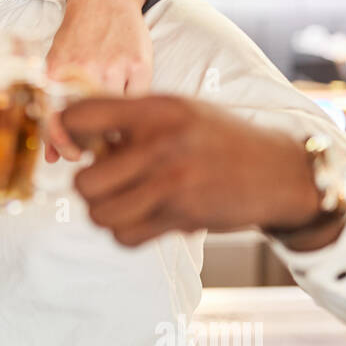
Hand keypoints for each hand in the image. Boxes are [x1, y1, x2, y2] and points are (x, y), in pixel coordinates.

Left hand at [44, 0, 156, 161]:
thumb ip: (51, 112)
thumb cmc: (78, 37)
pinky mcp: (139, 65)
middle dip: (92, 143)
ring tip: (111, 128)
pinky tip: (128, 105)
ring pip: (117, 116)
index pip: (59, 123)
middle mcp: (85, 70)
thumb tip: (49, 158)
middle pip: (91, 124)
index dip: (65, 146)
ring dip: (115, 129)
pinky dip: (133, 109)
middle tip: (93, 148)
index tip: (71, 156)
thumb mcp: (55, 67)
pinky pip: (138, 101)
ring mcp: (115, 68)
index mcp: (58, 73)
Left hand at [62, 95, 332, 248]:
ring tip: (125, 200)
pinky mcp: (182, 215)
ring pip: (100, 214)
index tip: (78, 146)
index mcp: (155, 108)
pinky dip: (127, 232)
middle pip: (83, 181)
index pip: (81, 115)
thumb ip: (130, 117)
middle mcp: (161, 143)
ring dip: (106, 213)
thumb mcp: (178, 110)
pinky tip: (144, 216)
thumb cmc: (219, 139)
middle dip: (88, 187)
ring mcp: (172, 182)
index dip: (66, 134)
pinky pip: (126, 236)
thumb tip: (74, 134)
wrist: (278, 172)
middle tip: (107, 180)